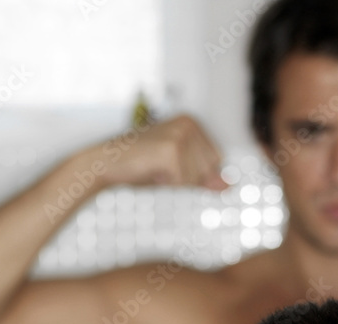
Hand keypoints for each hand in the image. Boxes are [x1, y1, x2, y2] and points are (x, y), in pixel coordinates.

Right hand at [100, 114, 229, 189]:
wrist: (108, 163)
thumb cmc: (143, 166)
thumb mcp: (180, 171)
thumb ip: (205, 177)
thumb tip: (230, 186)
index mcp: (193, 123)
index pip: (215, 162)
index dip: (194, 173)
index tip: (170, 165)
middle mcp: (189, 124)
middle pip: (209, 170)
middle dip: (187, 179)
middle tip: (161, 168)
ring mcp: (180, 135)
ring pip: (196, 179)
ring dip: (176, 183)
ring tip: (156, 170)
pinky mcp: (171, 150)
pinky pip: (183, 183)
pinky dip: (168, 185)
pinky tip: (152, 172)